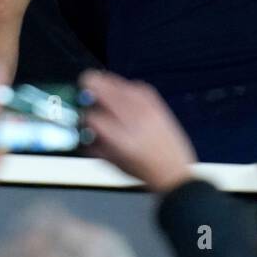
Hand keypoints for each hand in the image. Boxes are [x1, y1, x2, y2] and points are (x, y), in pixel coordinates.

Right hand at [79, 69, 195, 191]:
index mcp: (120, 140)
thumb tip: (82, 131)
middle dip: (90, 88)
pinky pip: (138, 87)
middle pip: (106, 92)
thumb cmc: (146, 172)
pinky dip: (126, 86)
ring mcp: (147, 112)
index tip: (81, 115)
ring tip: (98, 84)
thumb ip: (95, 145)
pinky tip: (121, 90)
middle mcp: (134, 122)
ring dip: (106, 84)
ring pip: (120, 85)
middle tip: (84, 88)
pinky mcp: (157, 106)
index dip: (83, 114)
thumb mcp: (114, 163)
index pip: (94, 117)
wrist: (175, 172)